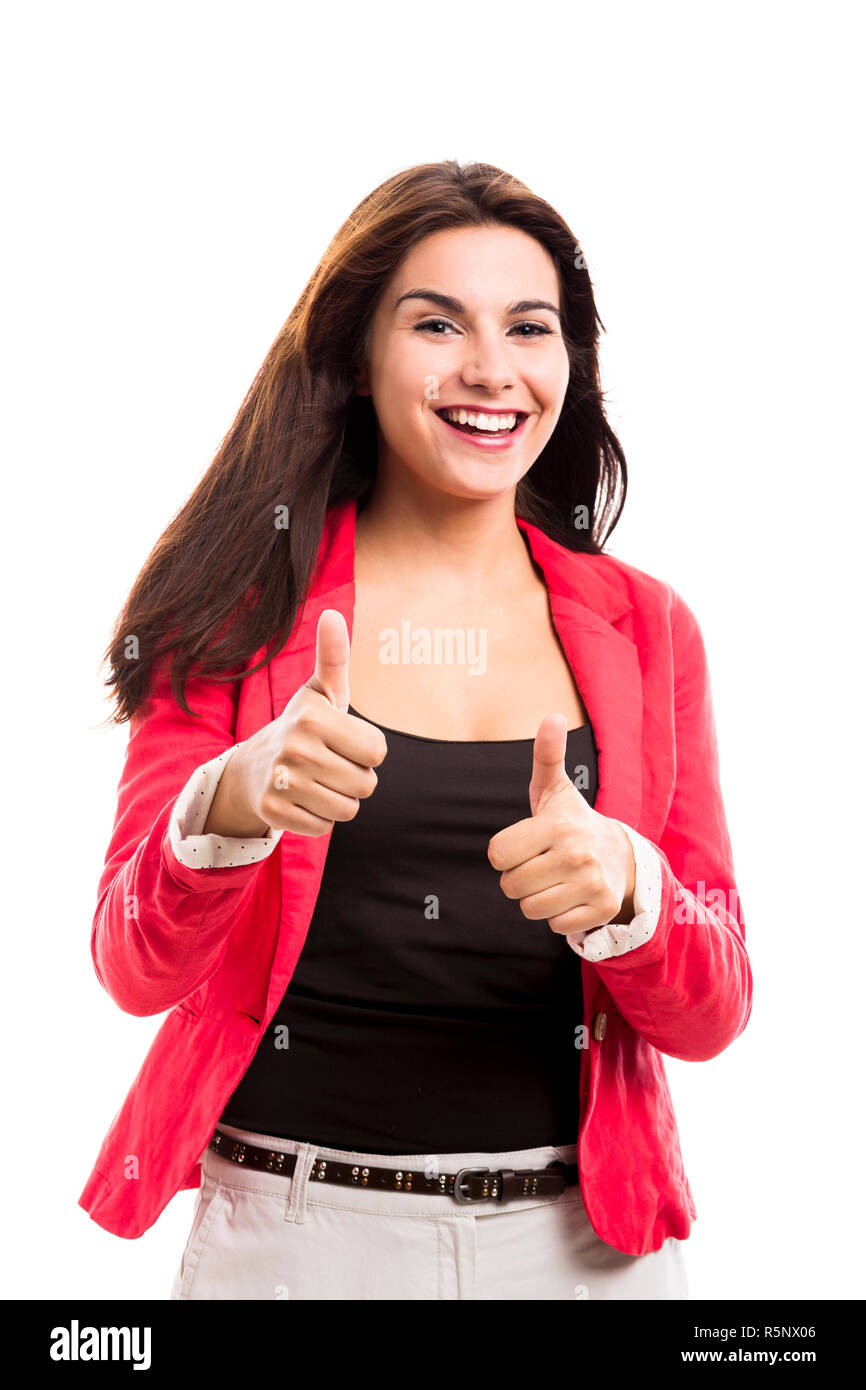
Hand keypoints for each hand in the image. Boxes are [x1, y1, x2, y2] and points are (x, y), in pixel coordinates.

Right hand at [229, 608, 387, 836]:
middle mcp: (295, 749)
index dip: (367, 750)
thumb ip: (333, 657)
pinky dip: (319, 818)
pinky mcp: (273, 812)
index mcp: (313, 718)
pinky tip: (302, 799)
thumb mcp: (320, 692)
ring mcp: (281, 782)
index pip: (377, 752)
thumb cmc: (303, 726)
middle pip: (365, 784)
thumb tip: (332, 614)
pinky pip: (324, 827)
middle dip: (354, 777)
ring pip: (347, 809)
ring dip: (339, 799)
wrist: (252, 767)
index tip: (343, 740)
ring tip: (317, 781)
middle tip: (328, 763)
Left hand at [487, 712, 635, 934]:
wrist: (623, 856)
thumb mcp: (555, 789)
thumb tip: (553, 716)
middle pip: (510, 885)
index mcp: (557, 824)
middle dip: (518, 878)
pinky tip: (571, 895)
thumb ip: (546, 755)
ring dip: (536, 899)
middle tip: (540, 863)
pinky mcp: (602, 908)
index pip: (497, 855)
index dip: (504, 853)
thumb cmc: (572, 822)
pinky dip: (558, 916)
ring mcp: (592, 883)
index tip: (524, 844)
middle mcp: (576, 854)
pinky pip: (555, 926)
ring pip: (530, 909)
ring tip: (554, 879)